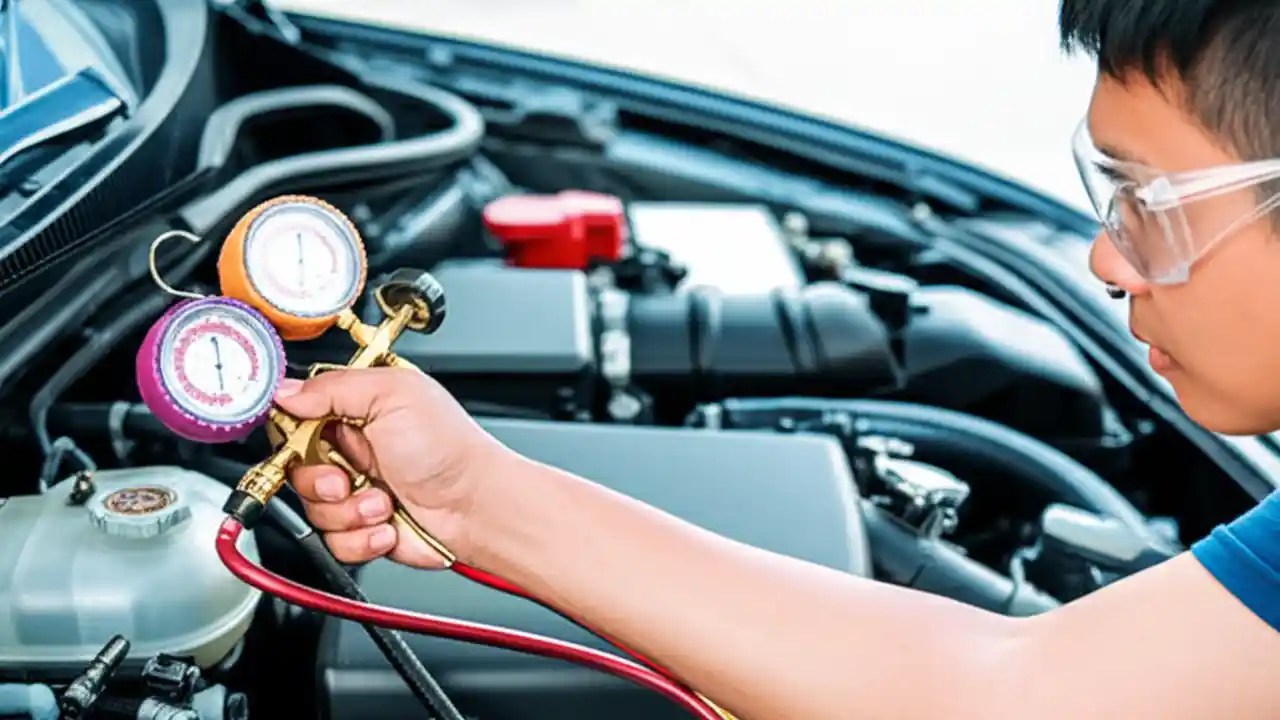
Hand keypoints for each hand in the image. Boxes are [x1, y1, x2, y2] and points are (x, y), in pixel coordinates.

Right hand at [273, 366, 511, 567]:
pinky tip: (388, 524)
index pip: (295, 420)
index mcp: (357, 410)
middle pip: (296, 470)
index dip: (294, 439)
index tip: (309, 446)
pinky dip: (361, 538)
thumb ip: (334, 387)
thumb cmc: (450, 449)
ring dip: (349, 511)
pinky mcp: (363, 528)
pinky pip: (334, 541)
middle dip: (320, 481)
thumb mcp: (394, 394)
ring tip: (382, 501)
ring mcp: (357, 491)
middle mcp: (353, 450)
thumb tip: (286, 391)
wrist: (476, 506)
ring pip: (313, 509)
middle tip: (347, 480)